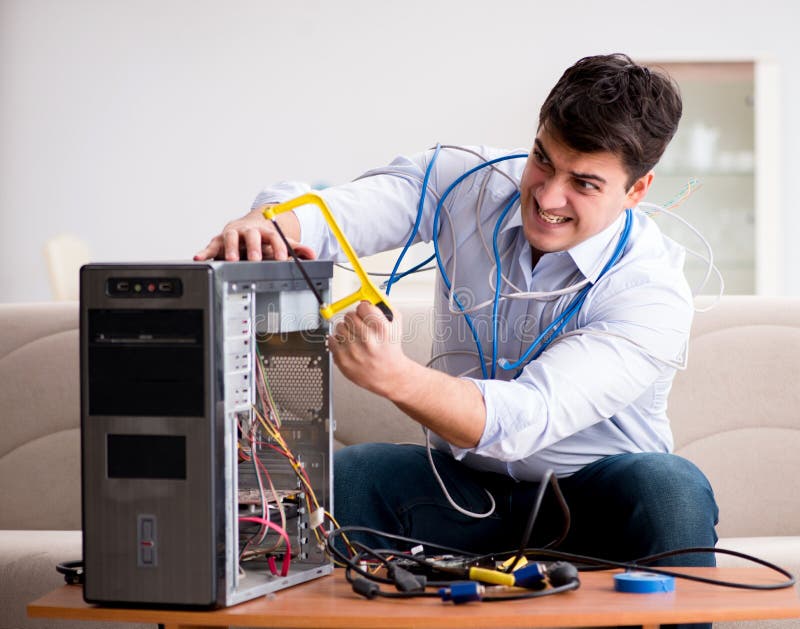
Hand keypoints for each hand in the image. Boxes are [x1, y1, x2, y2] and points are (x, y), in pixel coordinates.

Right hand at [194, 206, 315, 260]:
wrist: (246, 226)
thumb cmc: (263, 238)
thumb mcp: (279, 242)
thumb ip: (295, 248)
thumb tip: (312, 254)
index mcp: (265, 231)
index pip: (274, 236)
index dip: (279, 246)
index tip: (283, 257)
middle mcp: (248, 231)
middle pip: (251, 235)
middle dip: (253, 247)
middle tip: (255, 258)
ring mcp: (233, 235)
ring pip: (231, 238)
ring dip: (230, 248)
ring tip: (231, 259)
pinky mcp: (219, 241)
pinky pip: (211, 246)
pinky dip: (204, 251)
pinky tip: (200, 258)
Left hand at [328, 301, 410, 398]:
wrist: (389, 375)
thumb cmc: (390, 350)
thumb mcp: (395, 326)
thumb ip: (384, 307)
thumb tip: (369, 296)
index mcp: (381, 329)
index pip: (362, 306)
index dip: (363, 310)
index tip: (364, 314)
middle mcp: (367, 339)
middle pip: (349, 315)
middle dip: (353, 319)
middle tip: (359, 327)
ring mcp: (353, 350)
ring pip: (339, 327)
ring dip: (345, 330)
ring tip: (355, 338)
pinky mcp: (343, 359)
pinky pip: (331, 340)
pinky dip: (337, 341)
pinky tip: (348, 346)